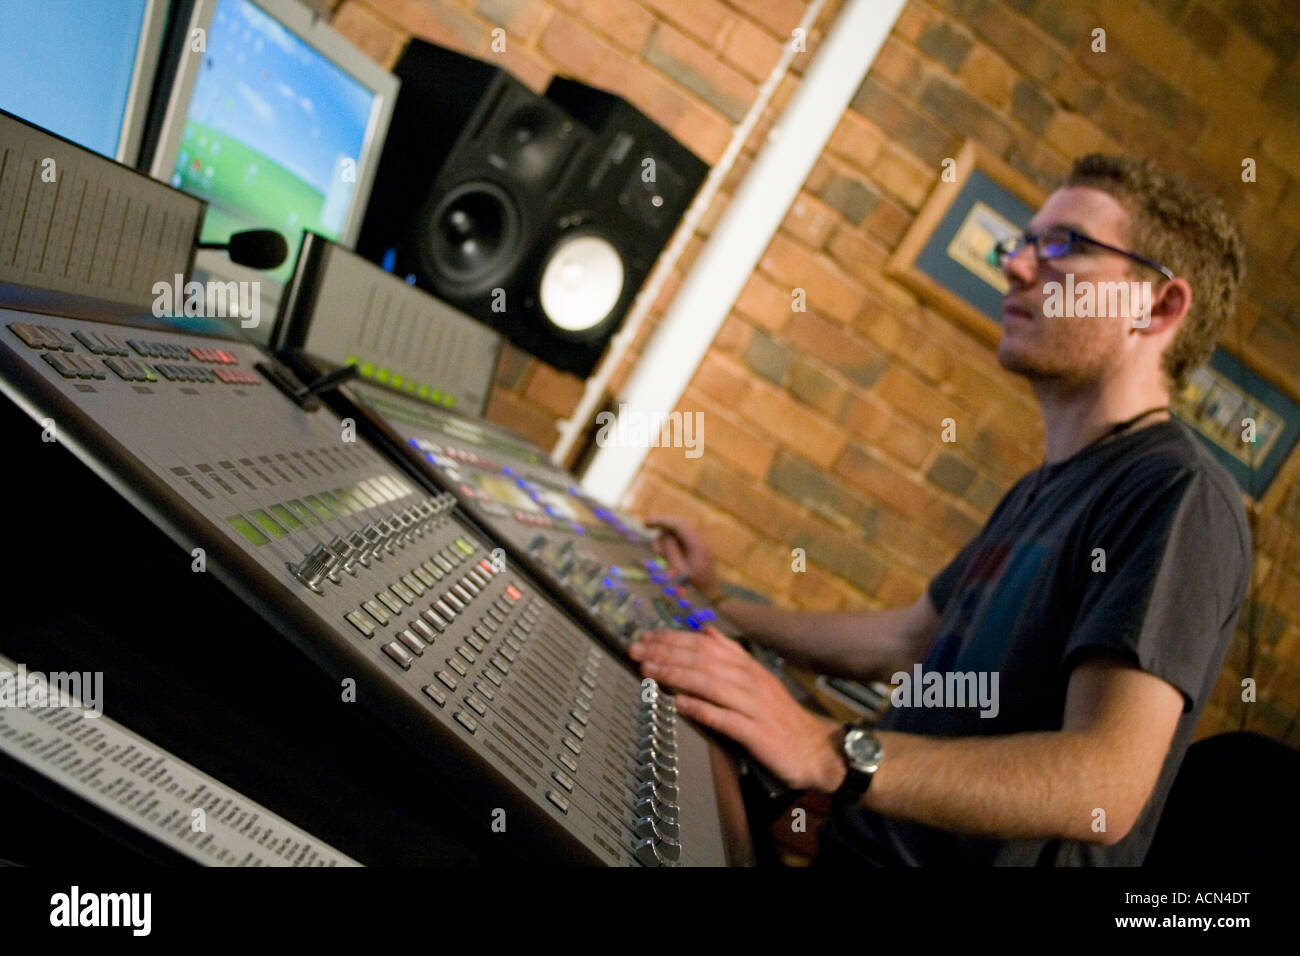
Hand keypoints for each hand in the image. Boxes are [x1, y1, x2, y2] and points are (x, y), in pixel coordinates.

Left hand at [628, 626, 846, 792]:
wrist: (815, 750)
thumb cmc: (780, 717)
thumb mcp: (757, 678)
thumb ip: (732, 655)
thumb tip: (707, 631)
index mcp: (748, 667)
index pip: (705, 644)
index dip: (673, 639)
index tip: (646, 637)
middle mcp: (750, 681)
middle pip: (703, 660)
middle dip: (665, 653)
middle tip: (636, 650)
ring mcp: (754, 706)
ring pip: (710, 684)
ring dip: (676, 675)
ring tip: (649, 670)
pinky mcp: (757, 733)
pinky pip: (726, 719)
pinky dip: (702, 710)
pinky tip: (679, 704)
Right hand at [646, 516, 720, 601]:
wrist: (711, 594)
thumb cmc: (695, 585)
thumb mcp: (679, 569)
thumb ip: (671, 550)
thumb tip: (664, 536)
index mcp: (695, 543)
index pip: (676, 524)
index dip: (660, 521)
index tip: (645, 524)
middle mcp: (698, 540)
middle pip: (677, 526)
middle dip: (661, 529)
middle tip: (646, 532)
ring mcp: (697, 544)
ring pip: (677, 533)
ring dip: (665, 539)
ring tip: (658, 552)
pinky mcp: (695, 549)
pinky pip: (680, 541)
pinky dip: (670, 545)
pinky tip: (664, 555)